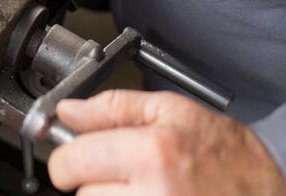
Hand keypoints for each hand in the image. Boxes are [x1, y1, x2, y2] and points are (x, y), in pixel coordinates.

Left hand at [48, 90, 285, 194]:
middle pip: (82, 195)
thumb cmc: (227, 155)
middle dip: (92, 182)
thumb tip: (69, 110)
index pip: (73, 161)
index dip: (67, 157)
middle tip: (119, 173)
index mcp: (152, 153)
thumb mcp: (174, 111)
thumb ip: (114, 107)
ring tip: (141, 191)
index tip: (72, 156)